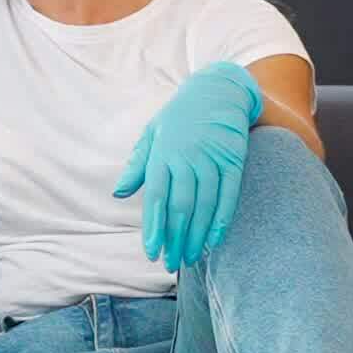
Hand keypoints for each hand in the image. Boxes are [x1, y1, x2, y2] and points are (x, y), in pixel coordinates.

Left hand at [113, 61, 261, 271]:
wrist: (216, 89)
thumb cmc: (179, 116)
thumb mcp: (152, 134)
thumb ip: (137, 165)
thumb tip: (118, 193)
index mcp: (163, 154)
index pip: (156, 197)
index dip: (154, 227)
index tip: (151, 252)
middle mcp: (187, 158)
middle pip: (181, 206)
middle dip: (175, 238)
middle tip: (171, 263)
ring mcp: (213, 158)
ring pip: (205, 204)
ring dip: (198, 234)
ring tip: (191, 257)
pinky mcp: (234, 159)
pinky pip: (229, 194)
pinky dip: (222, 219)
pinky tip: (215, 239)